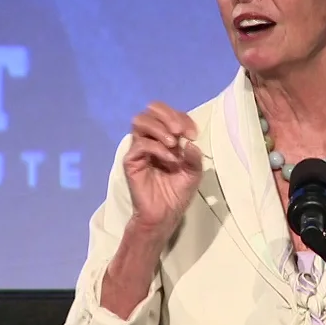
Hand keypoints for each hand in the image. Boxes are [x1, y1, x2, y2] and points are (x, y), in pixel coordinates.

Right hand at [124, 102, 202, 232]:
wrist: (165, 214)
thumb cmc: (178, 192)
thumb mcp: (194, 173)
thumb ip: (194, 157)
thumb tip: (190, 142)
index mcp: (167, 137)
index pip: (170, 114)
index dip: (182, 118)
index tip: (193, 134)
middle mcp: (151, 138)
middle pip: (151, 110)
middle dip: (168, 115)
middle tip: (180, 131)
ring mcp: (139, 148)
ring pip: (140, 121)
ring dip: (159, 127)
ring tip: (173, 143)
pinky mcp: (131, 160)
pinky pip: (140, 144)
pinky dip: (157, 147)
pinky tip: (169, 159)